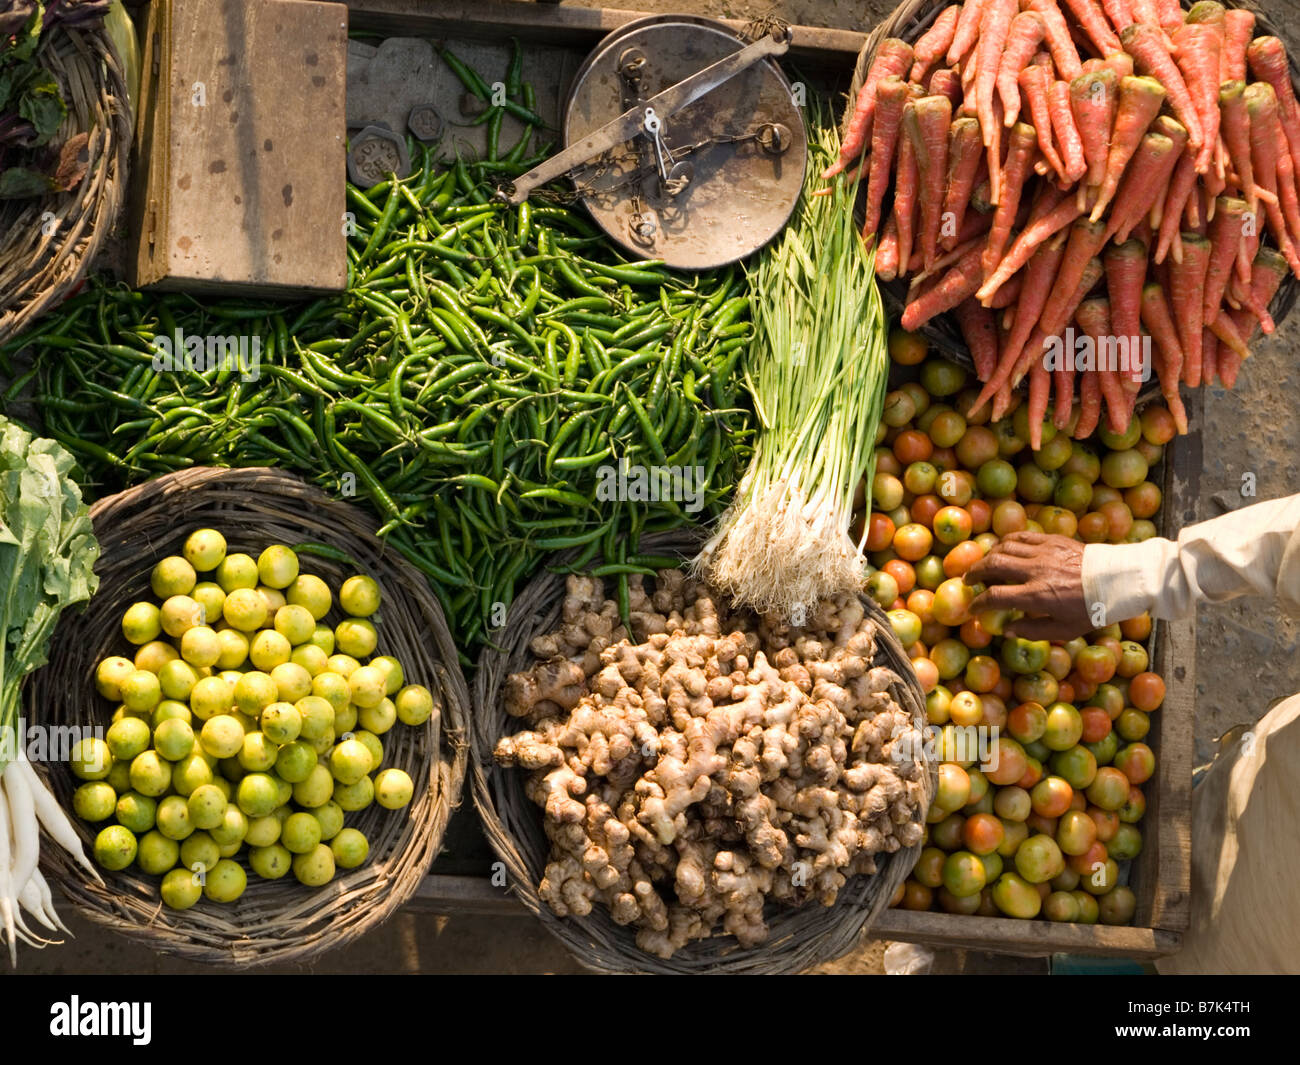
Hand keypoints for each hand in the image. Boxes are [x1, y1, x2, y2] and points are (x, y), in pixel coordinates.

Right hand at [964, 531, 1090, 640]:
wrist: (1118, 581)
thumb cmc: (1092, 610)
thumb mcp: (1065, 630)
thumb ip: (1032, 631)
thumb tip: (1007, 630)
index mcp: (1037, 596)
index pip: (995, 597)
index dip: (978, 603)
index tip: (973, 608)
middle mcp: (1035, 571)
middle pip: (992, 565)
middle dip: (975, 572)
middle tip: (969, 580)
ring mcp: (1043, 552)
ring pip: (1004, 547)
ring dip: (989, 556)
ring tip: (985, 564)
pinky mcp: (1052, 539)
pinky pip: (1021, 536)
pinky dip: (1007, 542)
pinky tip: (1003, 548)